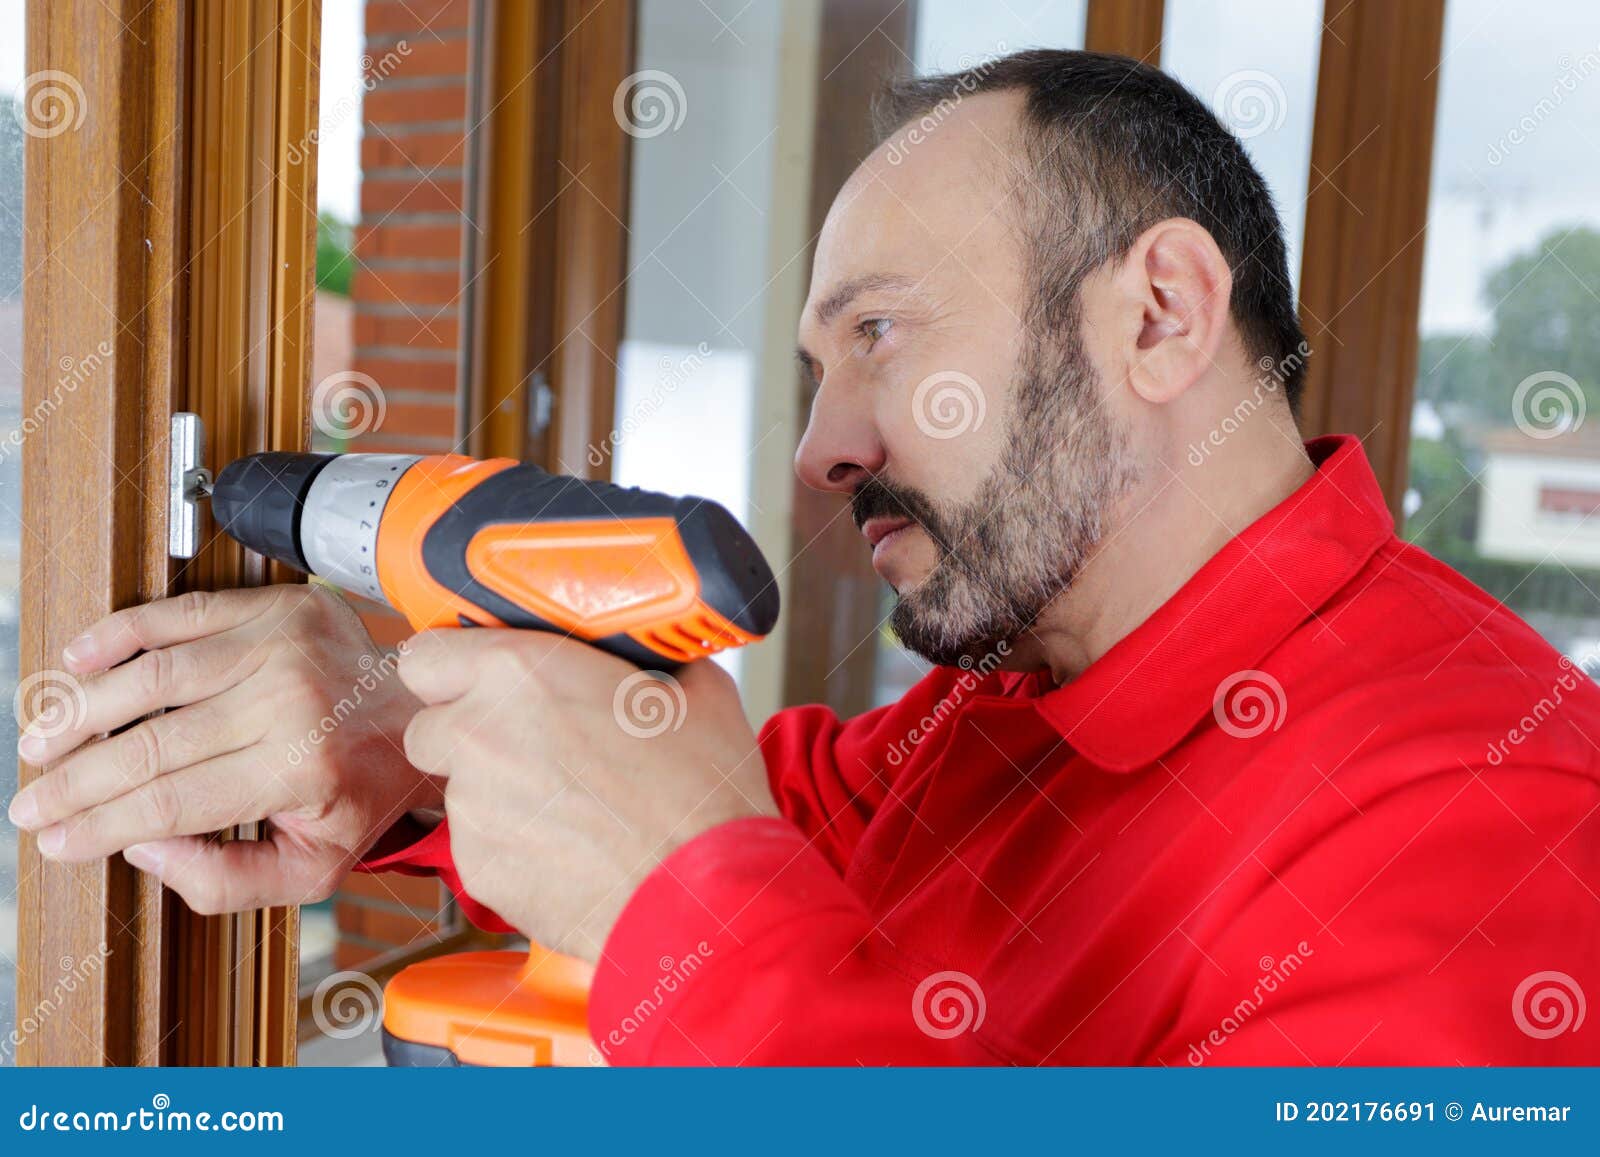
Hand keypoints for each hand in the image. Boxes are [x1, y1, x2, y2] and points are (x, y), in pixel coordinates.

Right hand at [8, 586, 433, 912]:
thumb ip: (228, 880)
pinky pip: (178, 615)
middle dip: (75, 780)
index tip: (52, 840)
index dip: (98, 825)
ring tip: (41, 741)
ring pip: (152, 675)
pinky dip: (117, 636)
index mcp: (298, 770)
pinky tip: (76, 664)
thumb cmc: (364, 789)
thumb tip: (143, 850)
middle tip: (30, 803)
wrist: (423, 709)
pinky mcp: (276, 607)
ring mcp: (281, 646)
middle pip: (150, 744)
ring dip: (82, 710)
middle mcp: (289, 702)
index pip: (171, 803)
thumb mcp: (317, 864)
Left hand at [398, 630, 775, 959]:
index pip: (426, 656)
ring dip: (499, 793)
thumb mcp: (695, 694)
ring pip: (460, 791)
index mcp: (521, 674)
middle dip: (468, 735)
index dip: (453, 669)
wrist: (702, 897)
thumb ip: (648, 666)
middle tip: (530, 742)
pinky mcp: (480, 870)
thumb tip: (653, 661)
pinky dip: (515, 845)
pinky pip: (482, 845)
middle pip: (429, 729)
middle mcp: (481, 737)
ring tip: (572, 806)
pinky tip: (572, 848)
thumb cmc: (700, 797)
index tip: (480, 679)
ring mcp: (473, 809)